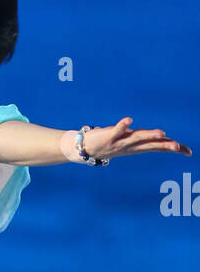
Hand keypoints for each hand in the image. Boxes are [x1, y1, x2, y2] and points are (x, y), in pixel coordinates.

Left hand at [60, 118, 189, 163]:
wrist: (83, 150)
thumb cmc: (108, 144)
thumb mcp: (128, 142)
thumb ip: (144, 139)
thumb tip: (161, 137)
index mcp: (136, 147)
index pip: (158, 147)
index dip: (173, 149)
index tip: (188, 152)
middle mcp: (130, 146)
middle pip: (150, 145)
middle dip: (164, 145)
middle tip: (177, 147)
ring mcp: (119, 142)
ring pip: (136, 139)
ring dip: (148, 135)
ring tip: (161, 133)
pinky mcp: (108, 136)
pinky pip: (116, 130)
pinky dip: (123, 125)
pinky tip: (130, 119)